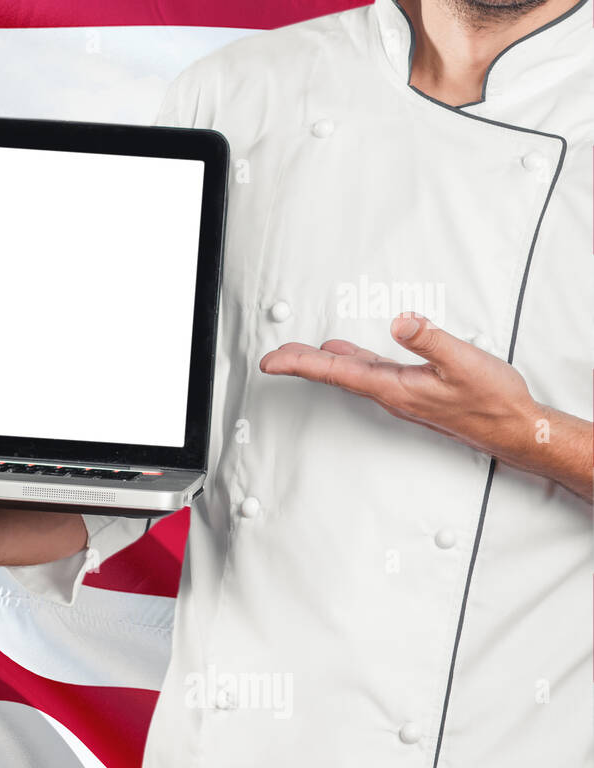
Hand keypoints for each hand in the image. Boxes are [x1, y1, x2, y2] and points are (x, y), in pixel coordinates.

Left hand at [260, 312, 592, 501]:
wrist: (514, 428)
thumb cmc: (492, 401)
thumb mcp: (463, 363)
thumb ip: (430, 340)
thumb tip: (401, 322)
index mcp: (393, 387)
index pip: (335, 372)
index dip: (300, 364)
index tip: (272, 361)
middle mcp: (391, 392)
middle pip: (334, 374)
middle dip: (301, 363)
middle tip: (274, 356)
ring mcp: (401, 392)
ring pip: (351, 373)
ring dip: (322, 362)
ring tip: (298, 352)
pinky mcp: (412, 389)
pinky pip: (371, 372)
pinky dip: (351, 360)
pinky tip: (346, 352)